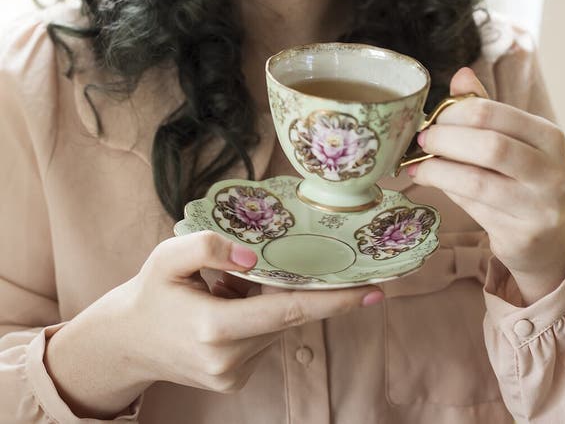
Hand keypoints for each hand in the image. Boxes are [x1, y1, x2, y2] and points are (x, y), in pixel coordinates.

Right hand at [125, 231, 382, 391]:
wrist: (126, 343)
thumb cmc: (151, 292)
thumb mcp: (168, 255)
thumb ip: (211, 247)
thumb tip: (255, 255)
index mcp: (213, 328)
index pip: (288, 312)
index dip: (334, 301)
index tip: (373, 290)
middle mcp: (228, 359)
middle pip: (284, 316)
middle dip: (289, 288)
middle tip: (270, 266)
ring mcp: (231, 376)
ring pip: (274, 327)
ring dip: (263, 302)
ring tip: (222, 290)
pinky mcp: (233, 382)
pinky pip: (262, 340)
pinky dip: (254, 319)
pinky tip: (222, 309)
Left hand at [407, 67, 564, 304]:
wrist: (550, 237)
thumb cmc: (524, 178)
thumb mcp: (513, 140)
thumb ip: (486, 109)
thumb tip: (461, 75)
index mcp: (548, 136)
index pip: (492, 113)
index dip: (453, 113)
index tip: (433, 118)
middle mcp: (550, 170)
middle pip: (488, 146)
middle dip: (444, 140)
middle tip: (421, 140)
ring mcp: (539, 205)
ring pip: (476, 181)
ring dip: (437, 170)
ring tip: (417, 164)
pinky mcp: (521, 234)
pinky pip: (473, 208)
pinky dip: (445, 191)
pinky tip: (429, 181)